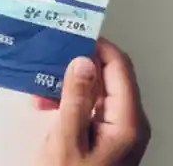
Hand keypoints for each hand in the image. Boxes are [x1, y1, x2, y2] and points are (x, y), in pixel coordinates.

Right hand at [34, 38, 151, 165]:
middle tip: (52, 55)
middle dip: (78, 65)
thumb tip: (83, 62)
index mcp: (128, 122)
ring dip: (70, 84)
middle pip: (110, 78)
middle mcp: (131, 124)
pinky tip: (48, 104)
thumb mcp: (66, 138)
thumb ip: (76, 98)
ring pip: (98, 92)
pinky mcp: (108, 138)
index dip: (97, 46)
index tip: (74, 34)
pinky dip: (71, 100)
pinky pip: (92, 108)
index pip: (120, 68)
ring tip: (42, 87)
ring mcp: (121, 132)